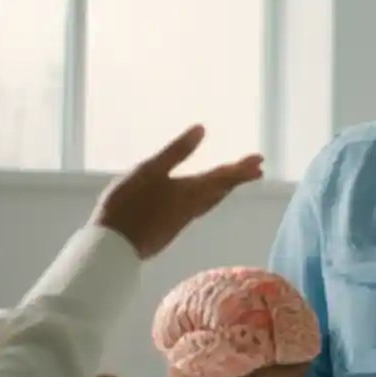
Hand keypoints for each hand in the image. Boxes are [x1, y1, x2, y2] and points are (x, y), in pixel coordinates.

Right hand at [95, 125, 263, 258]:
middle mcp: (193, 207)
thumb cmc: (130, 203)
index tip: (260, 160)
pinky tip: (203, 198)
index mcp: (191, 190)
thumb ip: (177, 151)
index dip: (242, 168)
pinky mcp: (171, 228)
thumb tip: (202, 129)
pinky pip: (200, 208)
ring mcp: (182, 220)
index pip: (224, 177)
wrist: (115, 247)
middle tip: (257, 169)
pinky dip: (210, 198)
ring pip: (211, 201)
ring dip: (226, 188)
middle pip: (222, 190)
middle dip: (239, 178)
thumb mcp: (151, 170)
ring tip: (236, 180)